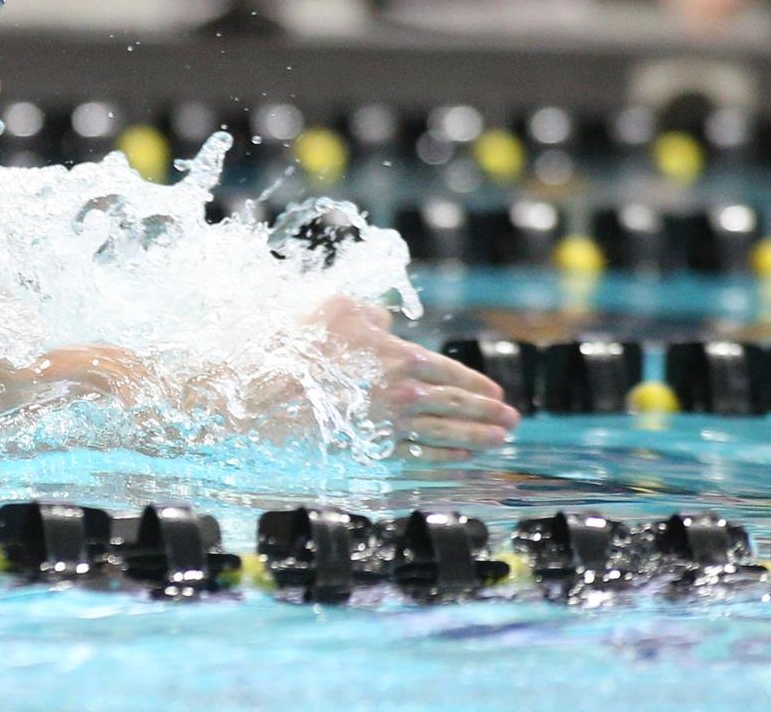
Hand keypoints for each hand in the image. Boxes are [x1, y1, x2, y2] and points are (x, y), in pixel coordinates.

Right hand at [311, 296, 520, 461]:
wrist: (257, 393)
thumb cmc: (292, 343)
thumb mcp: (333, 306)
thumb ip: (368, 311)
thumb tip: (384, 320)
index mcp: (398, 357)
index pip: (449, 373)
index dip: (476, 384)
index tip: (496, 393)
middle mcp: (402, 396)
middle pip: (456, 407)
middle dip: (488, 414)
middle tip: (512, 421)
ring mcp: (387, 429)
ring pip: (444, 437)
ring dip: (476, 440)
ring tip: (498, 442)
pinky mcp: (370, 455)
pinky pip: (418, 462)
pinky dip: (444, 464)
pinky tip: (459, 465)